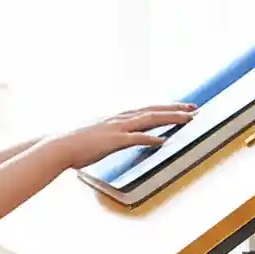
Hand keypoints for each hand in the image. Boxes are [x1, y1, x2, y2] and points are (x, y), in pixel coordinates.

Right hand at [46, 103, 197, 168]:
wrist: (58, 146)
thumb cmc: (75, 144)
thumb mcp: (97, 136)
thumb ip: (111, 135)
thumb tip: (121, 138)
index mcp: (117, 118)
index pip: (147, 110)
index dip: (166, 108)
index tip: (182, 108)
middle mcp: (120, 119)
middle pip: (153, 110)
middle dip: (175, 109)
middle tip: (195, 109)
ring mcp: (117, 129)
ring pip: (149, 120)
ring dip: (170, 118)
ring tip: (188, 119)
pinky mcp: (112, 141)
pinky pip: (135, 139)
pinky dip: (150, 139)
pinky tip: (163, 141)